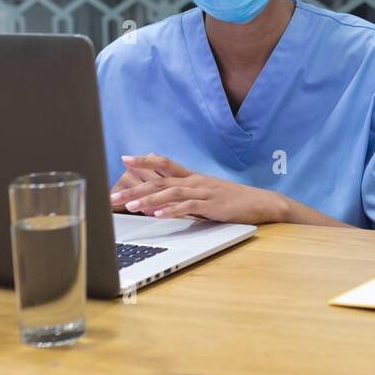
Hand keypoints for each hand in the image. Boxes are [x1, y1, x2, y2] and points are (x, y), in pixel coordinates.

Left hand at [109, 153, 289, 223]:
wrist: (260, 203)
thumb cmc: (231, 201)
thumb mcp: (205, 194)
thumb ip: (183, 195)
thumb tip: (158, 201)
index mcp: (193, 177)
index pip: (164, 163)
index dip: (144, 160)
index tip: (124, 158)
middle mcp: (195, 181)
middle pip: (160, 179)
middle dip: (135, 186)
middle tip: (115, 194)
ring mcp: (204, 192)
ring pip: (171, 192)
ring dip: (149, 199)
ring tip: (131, 206)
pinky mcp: (212, 205)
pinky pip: (189, 207)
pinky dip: (172, 210)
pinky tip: (159, 215)